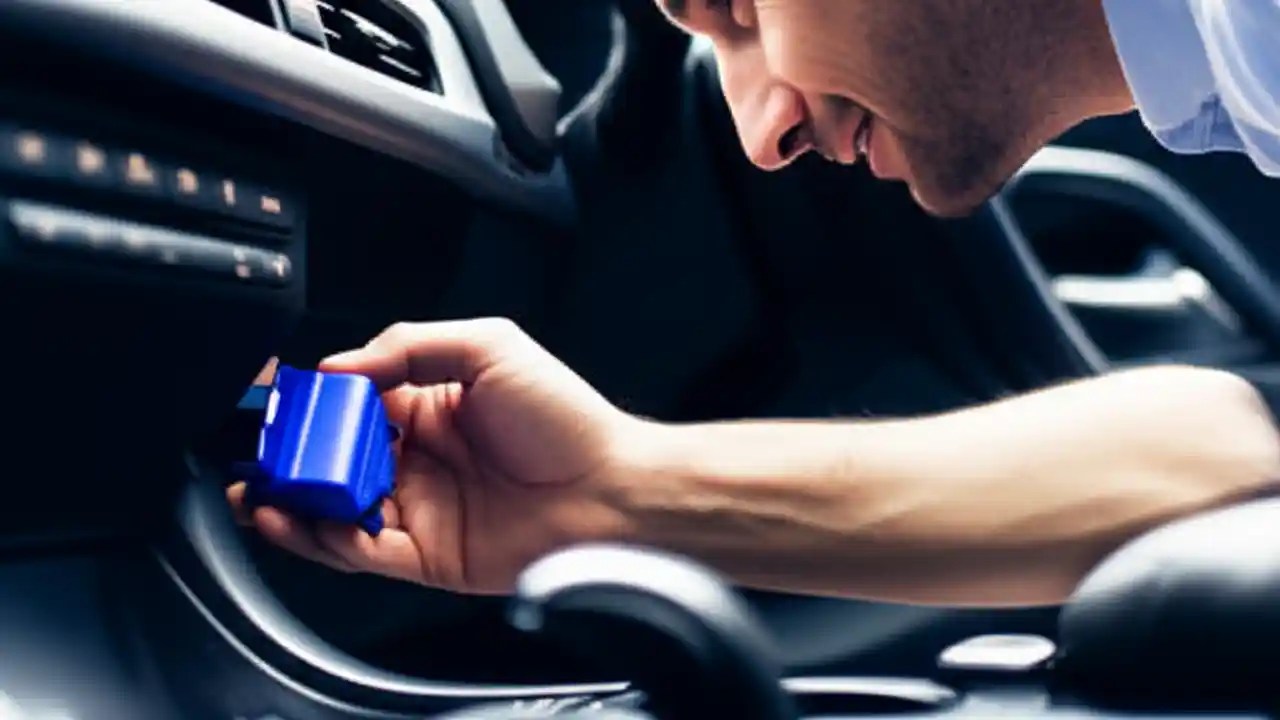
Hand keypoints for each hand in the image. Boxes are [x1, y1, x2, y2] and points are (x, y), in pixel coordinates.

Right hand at [228, 318, 644, 593]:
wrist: (611, 489)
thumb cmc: (565, 418)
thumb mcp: (490, 348)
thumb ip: (410, 347)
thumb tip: (340, 364)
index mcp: (427, 407)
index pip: (350, 403)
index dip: (308, 402)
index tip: (271, 396)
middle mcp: (418, 460)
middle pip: (332, 461)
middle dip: (288, 458)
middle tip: (256, 451)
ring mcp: (419, 509)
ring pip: (336, 512)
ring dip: (292, 505)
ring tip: (258, 492)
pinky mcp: (426, 556)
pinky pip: (362, 553)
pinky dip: (325, 542)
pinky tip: (302, 523)